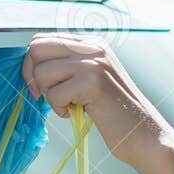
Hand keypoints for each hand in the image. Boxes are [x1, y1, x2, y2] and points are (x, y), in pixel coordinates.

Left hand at [21, 33, 167, 168]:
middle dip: (32, 76)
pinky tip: (79, 112)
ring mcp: (94, 63)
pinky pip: (54, 94)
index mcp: (91, 43)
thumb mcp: (89, 79)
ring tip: (71, 105)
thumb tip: (30, 65)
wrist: (144, 134)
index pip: (42, 39)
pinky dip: (61, 109)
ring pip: (42, 73)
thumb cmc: (113, 112)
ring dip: (50, 96)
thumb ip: (66, 67)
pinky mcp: (93, 82)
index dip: (31, 63)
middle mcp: (93, 47)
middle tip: (47, 96)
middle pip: (37, 49)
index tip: (37, 86)